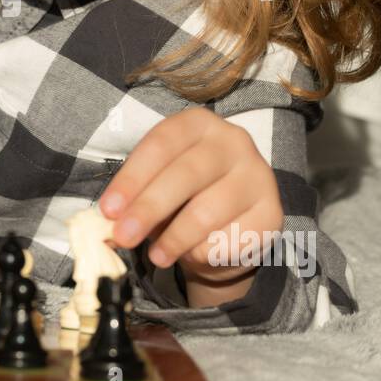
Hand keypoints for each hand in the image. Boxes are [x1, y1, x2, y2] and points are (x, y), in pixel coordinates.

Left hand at [98, 107, 283, 288]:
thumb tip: (108, 226)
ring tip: (157, 256)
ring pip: (208, 211)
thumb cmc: (180, 198)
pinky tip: (194, 253)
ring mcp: (258, 175)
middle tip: (123, 237)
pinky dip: (204, 253)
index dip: (132, 178)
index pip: (162, 144)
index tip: (109, 210)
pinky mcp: (272, 213)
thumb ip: (133, 200)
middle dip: (149, 209)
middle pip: (186, 174)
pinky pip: (230, 239)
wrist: (226, 227)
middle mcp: (233, 141)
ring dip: (174, 239)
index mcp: (198, 123)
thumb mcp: (154, 187)